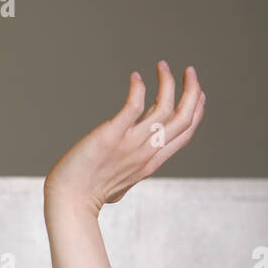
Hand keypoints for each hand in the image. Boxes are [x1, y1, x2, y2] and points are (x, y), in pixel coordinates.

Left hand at [44, 60, 204, 210]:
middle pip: (183, 119)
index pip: (185, 134)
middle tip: (190, 71)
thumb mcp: (119, 185)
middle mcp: (146, 152)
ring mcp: (130, 144)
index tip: (198, 93)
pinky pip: (134, 106)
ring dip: (167, 83)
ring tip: (162, 66)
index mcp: (151, 163)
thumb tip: (124, 179)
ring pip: (164, 108)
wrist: (70, 201)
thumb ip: (127, 175)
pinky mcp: (111, 135)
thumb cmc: (87, 195)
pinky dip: (138, 88)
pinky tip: (135, 77)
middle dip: (192, 92)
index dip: (196, 111)